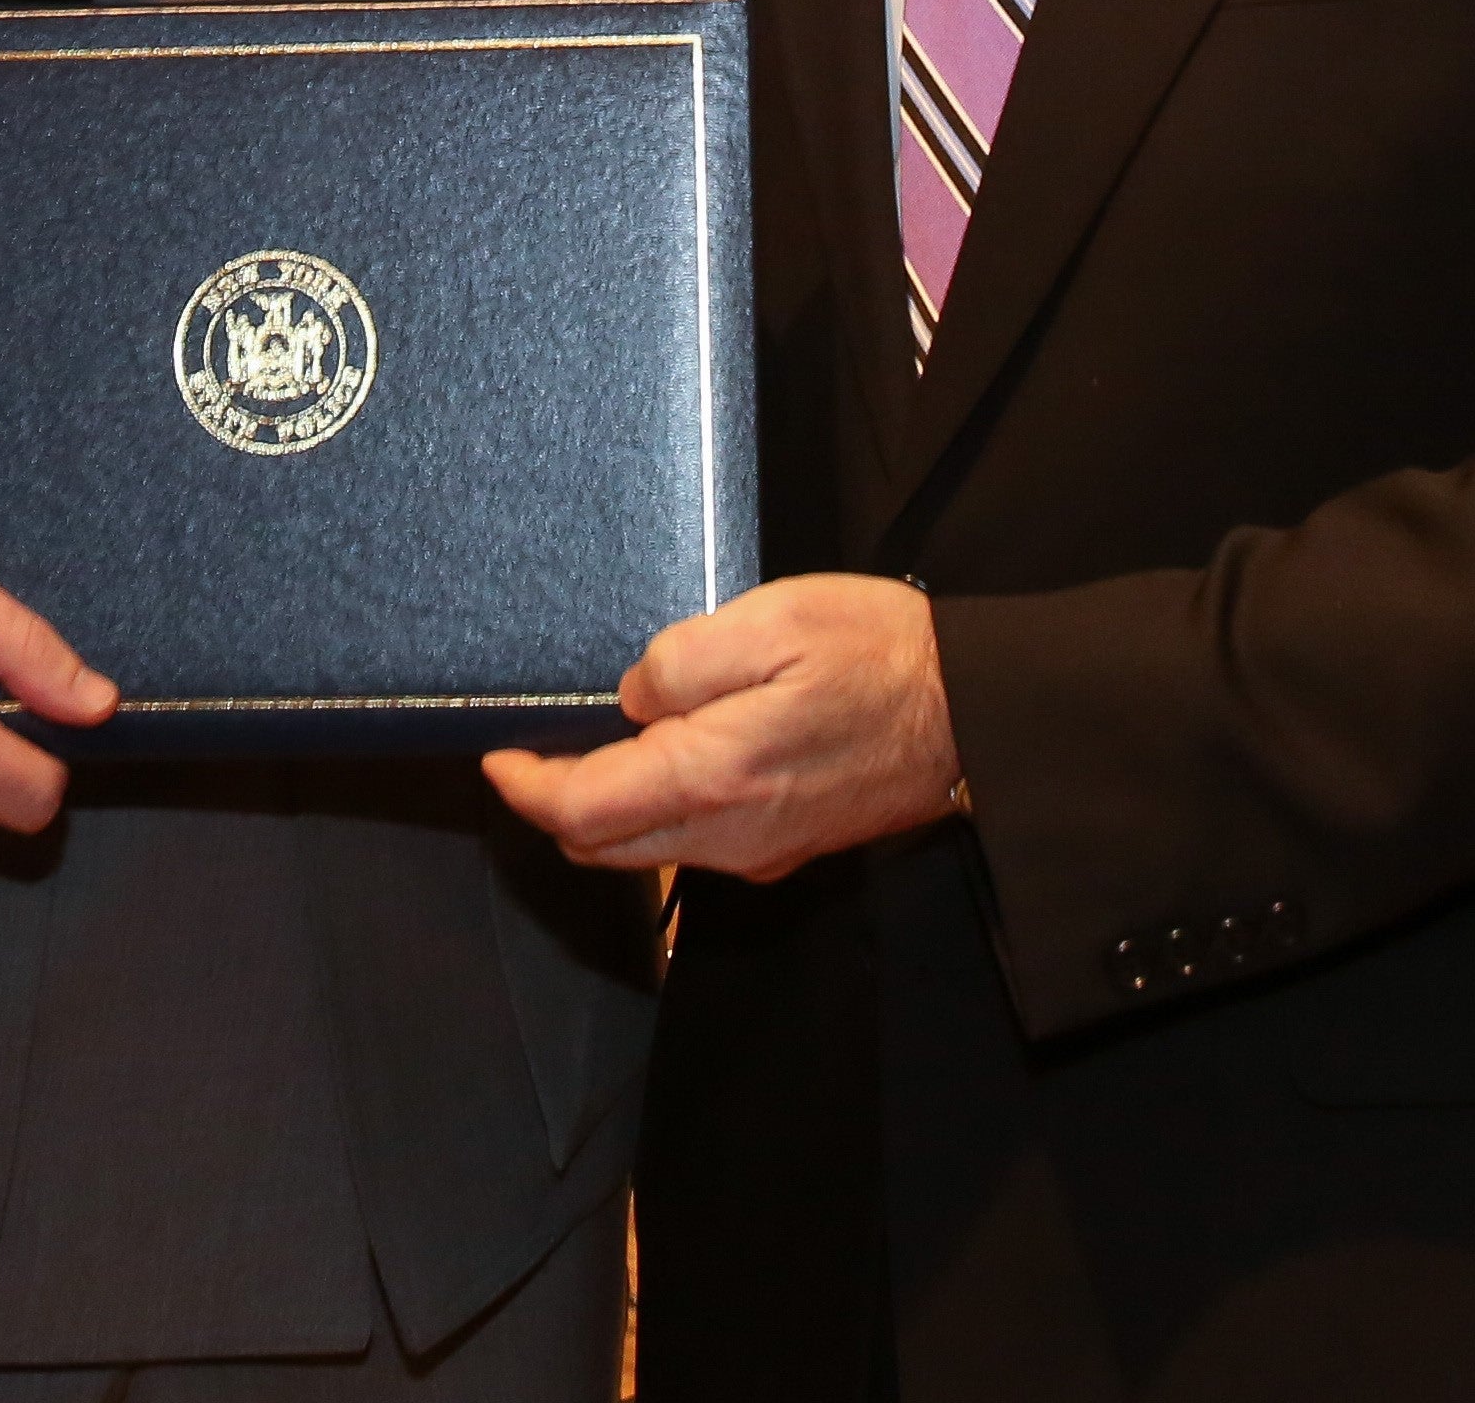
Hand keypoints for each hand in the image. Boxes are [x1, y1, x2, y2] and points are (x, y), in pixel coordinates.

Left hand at [480, 575, 955, 881]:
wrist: (977, 713)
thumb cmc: (882, 654)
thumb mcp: (773, 620)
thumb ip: (682, 661)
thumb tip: (631, 696)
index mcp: (712, 777)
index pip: (580, 811)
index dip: (525, 785)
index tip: (497, 752)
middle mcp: (728, 835)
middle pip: (602, 848)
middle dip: (557, 803)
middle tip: (541, 742)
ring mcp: (761, 850)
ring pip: (648, 852)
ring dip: (608, 810)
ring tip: (605, 741)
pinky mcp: (789, 846)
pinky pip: (697, 846)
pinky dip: (659, 813)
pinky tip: (675, 756)